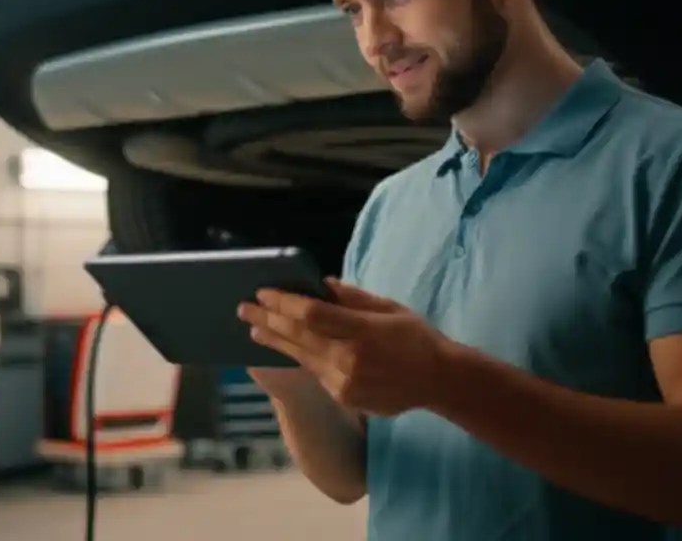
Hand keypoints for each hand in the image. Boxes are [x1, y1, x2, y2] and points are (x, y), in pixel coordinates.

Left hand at [238, 278, 451, 415]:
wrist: (438, 380)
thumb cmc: (415, 336)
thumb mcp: (387, 307)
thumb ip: (351, 297)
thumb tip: (319, 283)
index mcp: (362, 331)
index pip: (311, 314)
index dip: (283, 303)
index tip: (264, 292)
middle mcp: (349, 359)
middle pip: (298, 337)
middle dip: (267, 321)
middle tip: (244, 309)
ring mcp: (345, 383)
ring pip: (302, 358)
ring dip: (275, 342)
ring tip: (255, 330)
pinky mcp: (344, 397)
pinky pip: (316, 373)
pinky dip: (299, 358)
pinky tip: (284, 349)